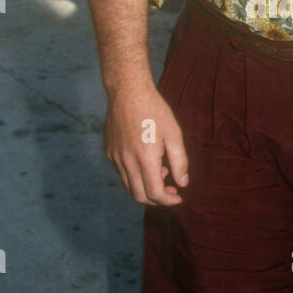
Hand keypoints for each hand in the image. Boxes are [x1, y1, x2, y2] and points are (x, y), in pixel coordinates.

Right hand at [104, 79, 188, 205]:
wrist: (128, 91)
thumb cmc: (154, 110)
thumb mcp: (174, 133)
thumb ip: (180, 161)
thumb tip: (183, 183)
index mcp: (145, 158)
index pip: (154, 193)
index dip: (168, 200)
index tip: (178, 197)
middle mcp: (126, 162)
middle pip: (139, 196)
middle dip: (156, 200)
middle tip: (170, 191)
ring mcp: (115, 158)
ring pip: (128, 186)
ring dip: (145, 188)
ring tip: (161, 172)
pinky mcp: (109, 152)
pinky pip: (122, 173)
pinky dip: (135, 177)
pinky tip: (146, 162)